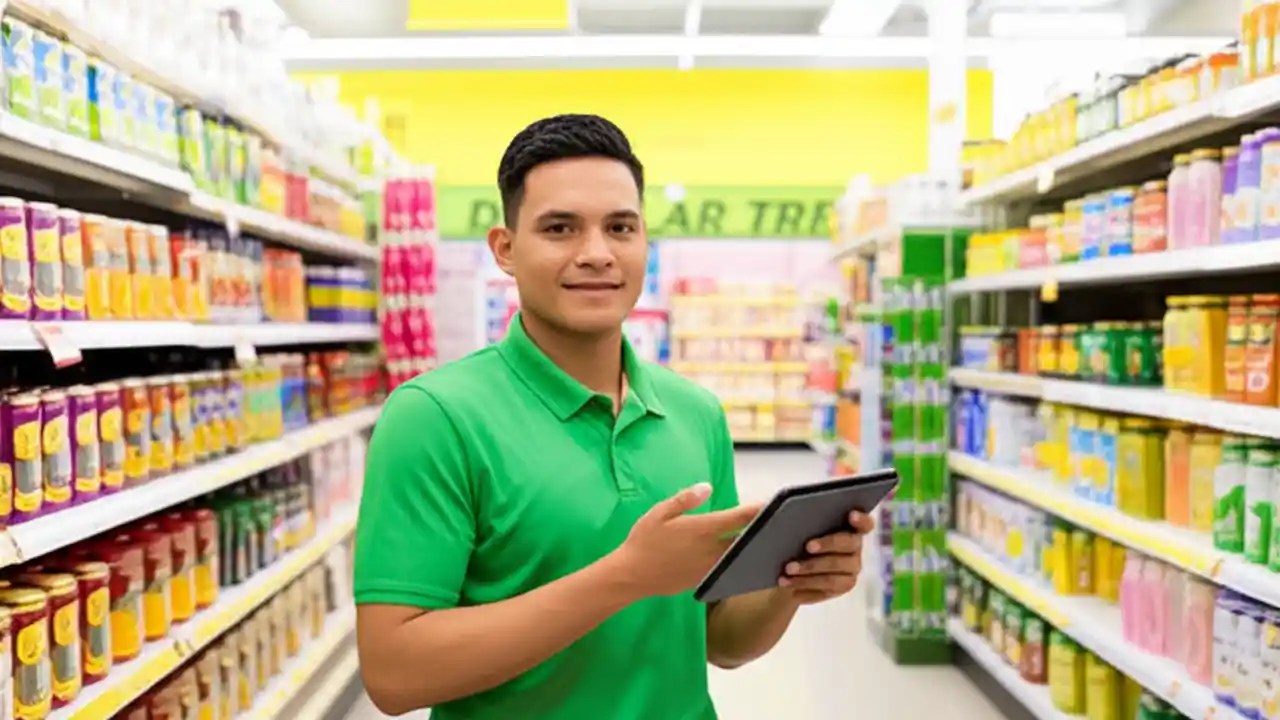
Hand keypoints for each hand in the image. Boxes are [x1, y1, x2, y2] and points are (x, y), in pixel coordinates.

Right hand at [611, 483, 761, 597]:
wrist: (632, 575)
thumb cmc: (644, 540)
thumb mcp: (659, 513)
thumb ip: (685, 499)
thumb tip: (707, 486)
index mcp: (702, 529)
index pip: (737, 518)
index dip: (756, 510)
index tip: (770, 504)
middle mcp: (710, 549)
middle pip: (744, 540)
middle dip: (758, 531)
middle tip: (773, 523)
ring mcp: (709, 568)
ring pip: (738, 557)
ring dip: (749, 549)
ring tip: (763, 541)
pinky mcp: (704, 581)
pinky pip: (727, 571)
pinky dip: (736, 563)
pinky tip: (741, 560)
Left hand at [778, 510, 875, 604]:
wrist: (785, 565)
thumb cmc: (788, 534)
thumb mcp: (782, 519)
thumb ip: (782, 510)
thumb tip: (769, 506)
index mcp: (847, 524)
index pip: (865, 521)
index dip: (861, 518)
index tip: (850, 514)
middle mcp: (855, 546)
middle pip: (849, 544)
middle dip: (828, 544)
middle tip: (807, 546)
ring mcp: (851, 568)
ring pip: (835, 570)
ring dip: (810, 571)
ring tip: (787, 570)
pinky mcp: (840, 586)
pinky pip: (826, 588)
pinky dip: (805, 586)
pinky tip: (787, 584)